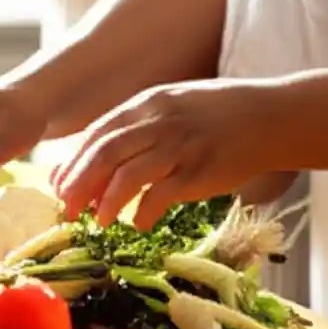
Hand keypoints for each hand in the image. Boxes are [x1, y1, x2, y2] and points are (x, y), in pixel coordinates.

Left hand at [51, 79, 280, 229]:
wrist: (269, 117)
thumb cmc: (216, 116)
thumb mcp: (170, 108)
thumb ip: (135, 130)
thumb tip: (96, 162)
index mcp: (146, 105)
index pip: (97, 134)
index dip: (73, 162)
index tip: (57, 185)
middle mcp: (158, 122)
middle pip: (104, 154)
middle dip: (78, 183)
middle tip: (66, 208)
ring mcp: (179, 146)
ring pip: (128, 174)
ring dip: (106, 201)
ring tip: (98, 221)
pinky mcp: (199, 171)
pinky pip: (161, 194)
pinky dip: (144, 212)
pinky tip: (138, 224)